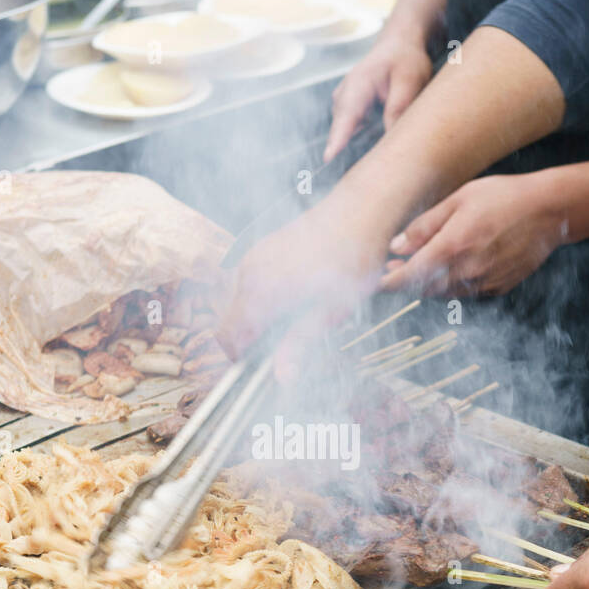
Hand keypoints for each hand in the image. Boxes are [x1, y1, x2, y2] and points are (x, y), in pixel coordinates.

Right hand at [215, 196, 383, 380]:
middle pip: (230, 320)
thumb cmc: (353, 259)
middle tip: (283, 347)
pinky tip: (292, 298)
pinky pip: (248, 282)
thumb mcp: (332, 310)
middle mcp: (250, 272)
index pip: (228, 337)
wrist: (360, 210)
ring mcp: (254, 256)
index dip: (239, 359)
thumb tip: (282, 378)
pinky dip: (260, 298)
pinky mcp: (261, 247)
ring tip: (294, 320)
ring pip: (238, 301)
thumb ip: (300, 343)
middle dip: (248, 340)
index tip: (259, 368)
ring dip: (256, 319)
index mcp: (262, 292)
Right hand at [324, 31, 432, 161]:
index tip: (329, 157)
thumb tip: (391, 138)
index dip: (338, 138)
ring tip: (364, 169)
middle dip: (342, 152)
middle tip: (351, 179)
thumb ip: (399, 108)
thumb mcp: (410, 81)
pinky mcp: (349, 111)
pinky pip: (349, 131)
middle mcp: (345, 94)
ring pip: (345, 133)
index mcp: (358, 83)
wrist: (399, 45)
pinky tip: (370, 152)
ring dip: (352, 149)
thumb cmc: (405, 59)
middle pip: (341, 129)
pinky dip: (357, 142)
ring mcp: (343, 103)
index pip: (346, 115)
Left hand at [380, 171, 567, 297]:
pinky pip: (465, 291)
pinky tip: (454, 264)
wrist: (549, 211)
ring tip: (421, 263)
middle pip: (423, 287)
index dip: (388, 282)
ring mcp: (483, 283)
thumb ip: (425, 226)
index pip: (409, 275)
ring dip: (428, 282)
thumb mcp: (459, 200)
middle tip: (393, 267)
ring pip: (443, 291)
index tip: (373, 282)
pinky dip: (453, 282)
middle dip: (406, 280)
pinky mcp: (497, 288)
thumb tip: (396, 247)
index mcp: (452, 247)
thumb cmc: (503, 197)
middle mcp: (466, 271)